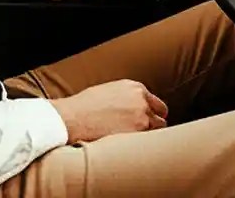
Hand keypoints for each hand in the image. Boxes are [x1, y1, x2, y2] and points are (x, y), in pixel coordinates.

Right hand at [49, 79, 167, 143]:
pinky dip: (141, 145)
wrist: (74, 118)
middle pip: (160, 117)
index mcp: (135, 88)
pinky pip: (147, 142)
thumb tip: (131, 108)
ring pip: (156, 131)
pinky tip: (130, 147)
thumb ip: (126, 97)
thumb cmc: (84, 106)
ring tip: (135, 142)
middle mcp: (141, 101)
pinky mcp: (138, 134)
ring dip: (148, 136)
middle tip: (143, 134)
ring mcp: (142, 118)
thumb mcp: (108, 91)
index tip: (149, 121)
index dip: (152, 114)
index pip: (156, 103)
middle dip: (153, 125)